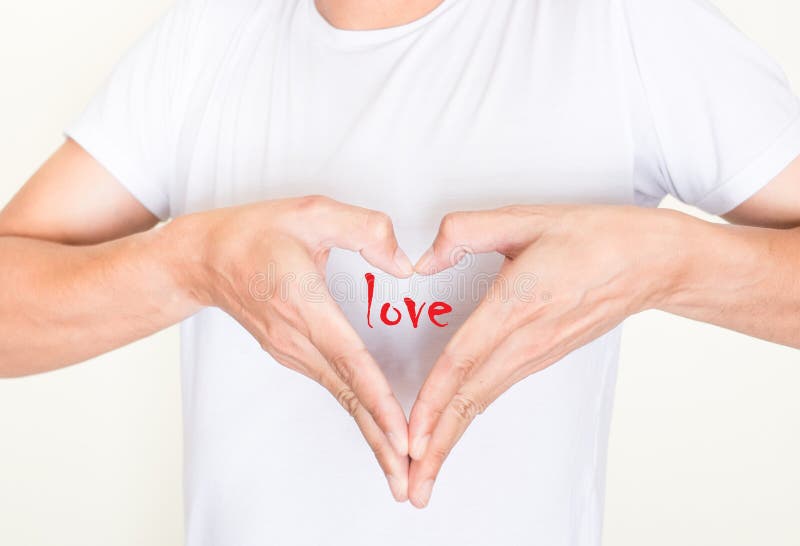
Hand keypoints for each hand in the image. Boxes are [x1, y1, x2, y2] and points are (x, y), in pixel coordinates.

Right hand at [170, 195, 414, 501]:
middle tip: (408, 481)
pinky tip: (379, 433)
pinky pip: (334, 388)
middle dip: (381, 441)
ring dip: (372, 436)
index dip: (378, 399)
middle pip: (349, 396)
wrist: (203, 259)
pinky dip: (360, 414)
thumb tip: (404, 264)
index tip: (401, 434)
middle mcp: (297, 339)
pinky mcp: (292, 354)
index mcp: (304, 305)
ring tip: (400, 470)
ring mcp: (292, 352)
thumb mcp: (312, 211)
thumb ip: (365, 229)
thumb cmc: (254, 234)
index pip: (349, 360)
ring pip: (342, 398)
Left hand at [406, 204, 686, 506]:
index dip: (432, 401)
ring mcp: (538, 353)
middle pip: (471, 400)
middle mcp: (527, 339)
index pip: (463, 361)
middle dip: (438, 446)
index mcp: (517, 304)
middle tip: (412, 487)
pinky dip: (470, 415)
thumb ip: (466, 231)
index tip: (410, 435)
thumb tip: (424, 259)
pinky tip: (453, 428)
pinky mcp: (545, 356)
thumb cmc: (596, 238)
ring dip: (452, 439)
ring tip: (427, 471)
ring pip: (484, 402)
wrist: (653, 263)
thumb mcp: (526, 218)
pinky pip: (498, 390)